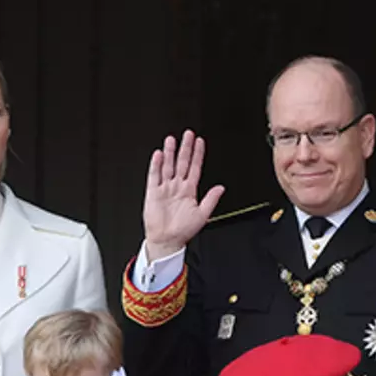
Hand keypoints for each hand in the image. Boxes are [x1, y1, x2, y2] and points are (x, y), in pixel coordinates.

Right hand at [143, 130, 225, 260]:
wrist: (167, 241)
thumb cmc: (183, 231)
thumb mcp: (203, 215)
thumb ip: (211, 200)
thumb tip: (221, 188)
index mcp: (189, 191)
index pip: (194, 168)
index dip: (197, 155)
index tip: (200, 142)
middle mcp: (177, 187)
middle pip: (182, 163)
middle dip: (185, 148)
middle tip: (188, 134)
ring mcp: (165, 188)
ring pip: (168, 166)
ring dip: (170, 153)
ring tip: (171, 140)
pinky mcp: (153, 193)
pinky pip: (154, 176)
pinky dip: (156, 166)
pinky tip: (159, 156)